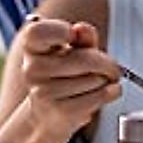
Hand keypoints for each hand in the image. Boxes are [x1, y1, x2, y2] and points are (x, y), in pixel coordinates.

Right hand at [21, 14, 121, 139]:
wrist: (48, 113)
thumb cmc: (62, 76)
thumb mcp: (73, 50)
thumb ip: (82, 37)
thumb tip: (82, 29)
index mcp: (32, 46)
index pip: (38, 32)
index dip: (60, 30)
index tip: (72, 34)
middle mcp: (32, 69)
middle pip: (84, 59)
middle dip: (106, 63)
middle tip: (110, 67)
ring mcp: (43, 92)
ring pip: (95, 79)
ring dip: (105, 81)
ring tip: (96, 83)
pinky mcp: (60, 111)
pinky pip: (98, 97)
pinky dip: (108, 94)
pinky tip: (102, 93)